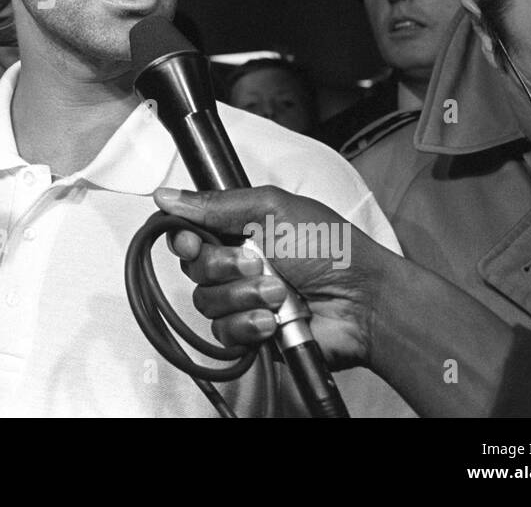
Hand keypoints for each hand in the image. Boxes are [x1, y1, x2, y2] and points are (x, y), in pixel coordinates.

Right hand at [153, 185, 389, 368]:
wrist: (364, 302)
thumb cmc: (331, 249)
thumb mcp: (272, 209)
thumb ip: (216, 204)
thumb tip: (165, 196)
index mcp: (239, 228)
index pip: (188, 232)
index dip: (183, 239)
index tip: (192, 241)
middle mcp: (236, 264)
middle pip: (194, 267)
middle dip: (223, 266)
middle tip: (256, 262)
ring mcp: (242, 300)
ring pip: (206, 301)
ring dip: (242, 296)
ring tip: (278, 293)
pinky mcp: (249, 334)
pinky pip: (222, 333)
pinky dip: (247, 325)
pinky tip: (272, 321)